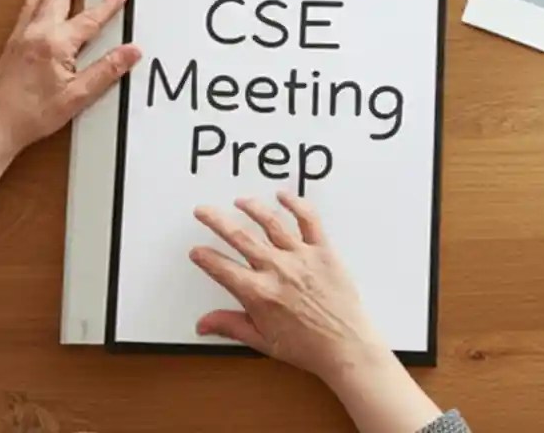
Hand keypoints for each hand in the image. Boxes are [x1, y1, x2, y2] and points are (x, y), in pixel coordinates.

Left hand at [0, 0, 140, 154]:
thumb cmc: (33, 115)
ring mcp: (22, 35)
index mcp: (55, 44)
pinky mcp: (12, 42)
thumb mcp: (78, 97)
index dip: (109, 3)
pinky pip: (27, 8)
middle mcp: (37, 32)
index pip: (90, 18)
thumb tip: (130, 52)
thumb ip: (106, 71)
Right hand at [189, 193, 388, 383]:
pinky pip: (309, 220)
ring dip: (251, 208)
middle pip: (239, 237)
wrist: (346, 347)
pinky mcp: (322, 251)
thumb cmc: (308, 347)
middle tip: (203, 212)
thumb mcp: (263, 341)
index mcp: (258, 293)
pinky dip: (295, 204)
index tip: (197, 251)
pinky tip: (283, 196)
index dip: (205, 258)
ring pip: (270, 223)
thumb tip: (203, 324)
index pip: (222, 268)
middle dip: (216, 221)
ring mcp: (300, 257)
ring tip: (240, 201)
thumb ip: (231, 326)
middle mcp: (276, 270)